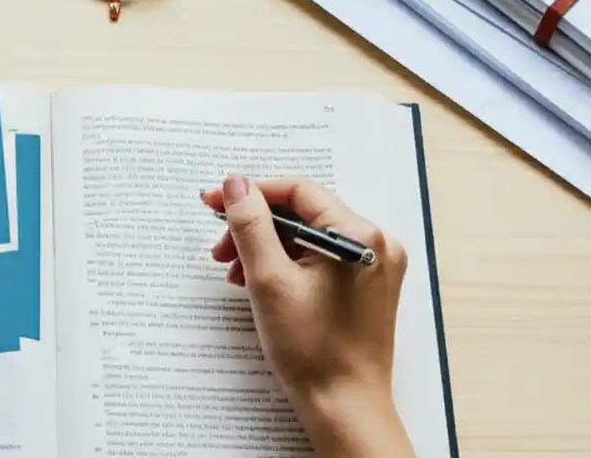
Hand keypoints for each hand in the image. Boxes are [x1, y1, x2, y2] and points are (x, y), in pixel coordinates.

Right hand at [203, 176, 413, 457]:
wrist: (344, 406)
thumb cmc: (313, 351)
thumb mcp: (269, 280)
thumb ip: (251, 225)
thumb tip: (236, 184)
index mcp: (359, 235)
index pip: (298, 191)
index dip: (252, 194)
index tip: (216, 203)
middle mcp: (375, 244)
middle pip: (302, 213)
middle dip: (256, 227)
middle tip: (220, 248)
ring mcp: (373, 267)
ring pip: (308, 238)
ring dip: (267, 248)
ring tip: (236, 274)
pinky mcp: (365, 287)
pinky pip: (320, 259)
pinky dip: (287, 265)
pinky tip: (260, 284)